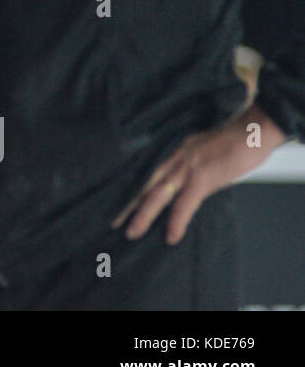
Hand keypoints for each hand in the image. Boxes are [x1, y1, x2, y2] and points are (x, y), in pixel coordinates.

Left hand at [112, 104, 285, 243]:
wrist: (252, 130)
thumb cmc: (233, 141)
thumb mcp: (204, 152)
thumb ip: (192, 166)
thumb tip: (188, 185)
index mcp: (174, 152)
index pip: (148, 172)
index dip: (132, 188)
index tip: (119, 201)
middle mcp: (174, 158)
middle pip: (144, 183)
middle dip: (128, 203)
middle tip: (113, 222)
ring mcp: (186, 168)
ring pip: (156, 194)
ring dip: (142, 215)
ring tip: (131, 233)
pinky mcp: (202, 178)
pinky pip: (184, 204)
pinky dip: (177, 221)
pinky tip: (171, 236)